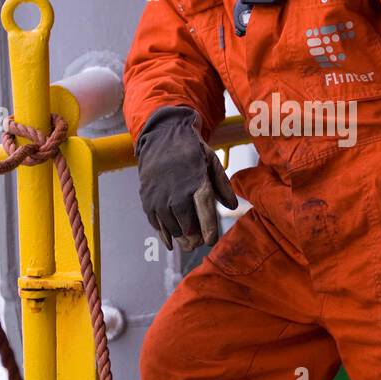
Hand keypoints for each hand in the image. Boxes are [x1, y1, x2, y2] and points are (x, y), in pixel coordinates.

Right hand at [135, 105, 237, 250]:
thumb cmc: (192, 151)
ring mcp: (160, 196)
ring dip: (180, 237)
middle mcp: (176, 192)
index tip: (210, 241)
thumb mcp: (212, 161)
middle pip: (187, 225)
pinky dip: (163, 234)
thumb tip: (232, 206)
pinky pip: (156, 223)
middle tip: (198, 243)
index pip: (204, 212)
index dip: (208, 229)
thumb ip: (223, 185)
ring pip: (171, 226)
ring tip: (187, 243)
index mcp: (197, 182)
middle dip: (194, 237)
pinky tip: (170, 242)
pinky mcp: (147, 198)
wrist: (162, 136)